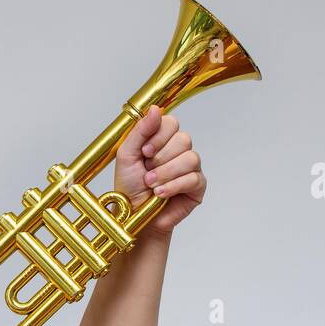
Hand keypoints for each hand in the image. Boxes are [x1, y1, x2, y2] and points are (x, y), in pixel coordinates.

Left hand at [112, 104, 206, 242]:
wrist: (134, 216)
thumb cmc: (130, 187)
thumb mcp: (127, 155)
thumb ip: (140, 131)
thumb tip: (155, 109)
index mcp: (163, 140)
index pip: (172, 123)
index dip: (158, 136)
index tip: (144, 152)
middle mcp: (179, 151)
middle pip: (183, 139)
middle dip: (161, 158)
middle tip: (147, 173)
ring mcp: (191, 168)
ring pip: (190, 158)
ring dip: (166, 173)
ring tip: (152, 186)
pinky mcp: (197, 186)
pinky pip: (194, 177)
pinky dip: (174, 186)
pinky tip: (161, 194)